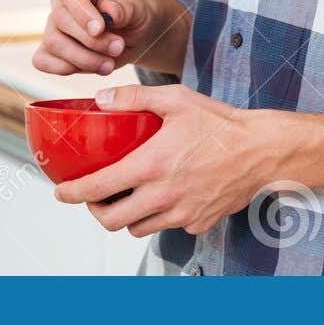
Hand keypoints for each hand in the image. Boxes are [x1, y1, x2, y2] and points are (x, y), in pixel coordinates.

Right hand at [33, 0, 167, 76]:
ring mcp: (52, 22)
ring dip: (84, 59)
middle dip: (91, 41)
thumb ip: (126, 9)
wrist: (133, 35)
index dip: (81, 11)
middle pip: (60, 18)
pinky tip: (89, 67)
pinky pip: (43, 60)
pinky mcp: (49, 47)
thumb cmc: (132, 15)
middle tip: (118, 47)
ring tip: (109, 64)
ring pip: (53, 42)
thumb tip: (110, 11)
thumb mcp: (138, 9)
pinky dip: (65, 68)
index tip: (99, 29)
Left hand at [53, 84, 272, 237]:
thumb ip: (135, 97)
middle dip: (95, 211)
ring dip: (127, 215)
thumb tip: (102, 98)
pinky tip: (166, 194)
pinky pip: (168, 227)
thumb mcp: (176, 99)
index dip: (72, 194)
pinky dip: (160, 216)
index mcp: (151, 165)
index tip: (60, 192)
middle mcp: (163, 196)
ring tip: (129, 194)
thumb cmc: (221, 123)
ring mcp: (181, 214)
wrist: (262, 150)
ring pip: (138, 227)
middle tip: (94, 197)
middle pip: (111, 220)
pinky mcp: (198, 223)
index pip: (98, 189)